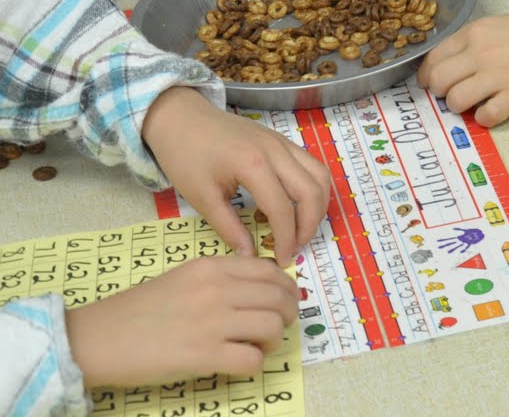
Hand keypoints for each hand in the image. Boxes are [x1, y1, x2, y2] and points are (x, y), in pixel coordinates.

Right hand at [65, 256, 296, 386]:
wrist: (97, 338)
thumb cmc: (137, 310)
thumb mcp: (183, 278)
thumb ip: (220, 278)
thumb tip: (259, 290)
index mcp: (212, 267)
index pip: (271, 271)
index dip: (286, 288)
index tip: (285, 300)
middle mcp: (217, 290)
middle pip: (279, 298)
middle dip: (288, 314)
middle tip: (279, 326)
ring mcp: (212, 322)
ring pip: (273, 327)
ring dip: (274, 340)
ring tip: (260, 346)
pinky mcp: (203, 355)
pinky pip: (252, 359)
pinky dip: (254, 363)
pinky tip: (240, 363)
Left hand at [142, 87, 330, 266]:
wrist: (182, 118)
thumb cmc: (186, 156)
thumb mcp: (201, 197)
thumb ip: (229, 228)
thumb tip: (248, 255)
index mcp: (253, 165)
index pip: (282, 209)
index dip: (286, 239)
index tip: (282, 260)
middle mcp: (277, 151)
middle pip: (312, 192)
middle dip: (309, 225)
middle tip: (295, 246)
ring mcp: (283, 143)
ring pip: (320, 176)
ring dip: (318, 205)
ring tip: (301, 227)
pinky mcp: (283, 141)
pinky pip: (311, 165)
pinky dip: (312, 188)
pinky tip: (294, 204)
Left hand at [417, 4, 508, 127]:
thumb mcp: (494, 25)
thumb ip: (470, 43)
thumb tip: (449, 66)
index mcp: (473, 34)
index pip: (432, 60)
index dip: (428, 77)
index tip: (432, 84)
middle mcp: (480, 54)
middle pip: (438, 82)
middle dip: (440, 93)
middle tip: (453, 95)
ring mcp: (497, 76)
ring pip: (455, 101)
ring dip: (459, 107)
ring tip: (474, 103)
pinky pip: (485, 117)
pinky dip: (485, 118)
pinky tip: (493, 110)